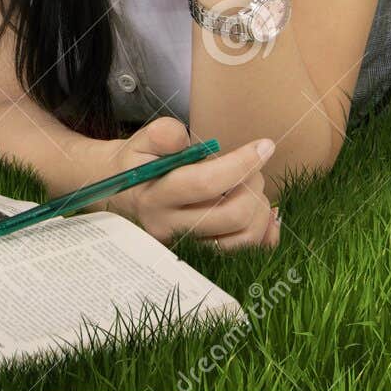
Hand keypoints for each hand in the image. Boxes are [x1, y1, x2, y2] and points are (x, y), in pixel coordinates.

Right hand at [97, 117, 279, 251]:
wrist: (124, 191)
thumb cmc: (140, 161)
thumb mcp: (142, 140)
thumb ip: (162, 134)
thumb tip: (184, 140)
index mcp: (156, 196)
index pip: (205, 183)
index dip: (241, 164)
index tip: (264, 146)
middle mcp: (171, 227)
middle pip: (231, 215)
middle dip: (253, 185)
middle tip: (252, 167)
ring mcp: (188, 246)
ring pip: (244, 238)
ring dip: (259, 208)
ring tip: (251, 186)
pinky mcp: (203, 256)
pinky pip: (247, 252)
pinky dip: (265, 232)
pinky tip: (264, 210)